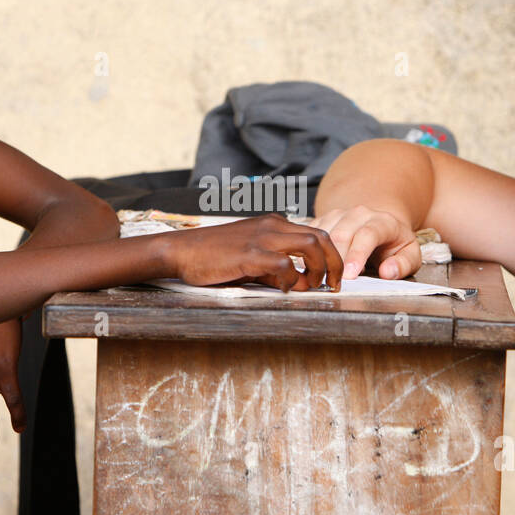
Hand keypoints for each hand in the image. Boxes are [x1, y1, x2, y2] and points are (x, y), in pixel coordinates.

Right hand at [166, 213, 343, 291]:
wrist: (180, 251)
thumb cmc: (212, 257)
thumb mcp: (249, 260)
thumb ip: (275, 269)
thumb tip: (299, 284)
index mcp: (273, 224)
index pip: (316, 233)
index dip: (330, 256)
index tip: (331, 278)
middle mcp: (271, 226)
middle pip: (321, 236)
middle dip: (334, 262)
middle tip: (334, 285)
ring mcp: (261, 238)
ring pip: (311, 244)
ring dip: (319, 268)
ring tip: (313, 287)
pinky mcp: (249, 254)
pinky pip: (284, 264)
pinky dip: (292, 279)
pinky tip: (284, 290)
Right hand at [310, 205, 421, 280]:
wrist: (380, 226)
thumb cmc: (394, 243)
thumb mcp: (409, 254)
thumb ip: (403, 264)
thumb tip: (388, 272)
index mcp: (383, 222)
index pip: (368, 235)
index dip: (357, 255)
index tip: (350, 275)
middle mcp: (360, 214)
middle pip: (342, 235)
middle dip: (335, 261)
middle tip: (333, 283)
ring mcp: (340, 214)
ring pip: (323, 234)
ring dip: (321, 257)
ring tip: (323, 277)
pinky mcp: (325, 219)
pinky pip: (312, 234)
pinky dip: (310, 251)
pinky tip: (313, 266)